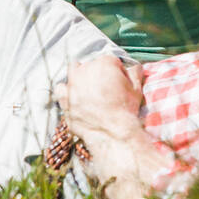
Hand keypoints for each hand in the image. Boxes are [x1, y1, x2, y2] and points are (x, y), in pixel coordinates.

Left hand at [56, 55, 171, 198]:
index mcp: (104, 65)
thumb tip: (137, 66)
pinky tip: (66, 97)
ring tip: (82, 90)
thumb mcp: (138, 90)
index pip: (104, 59)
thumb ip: (137, 75)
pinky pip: (59, 94)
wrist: (118, 139)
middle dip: (90, 73)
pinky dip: (62, 95)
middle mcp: (84, 74)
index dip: (110, 69)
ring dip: (75, 81)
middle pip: (83, 65)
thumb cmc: (131, 114)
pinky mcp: (65, 106)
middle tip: (102, 87)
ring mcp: (73, 90)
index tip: (114, 78)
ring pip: (69, 77)